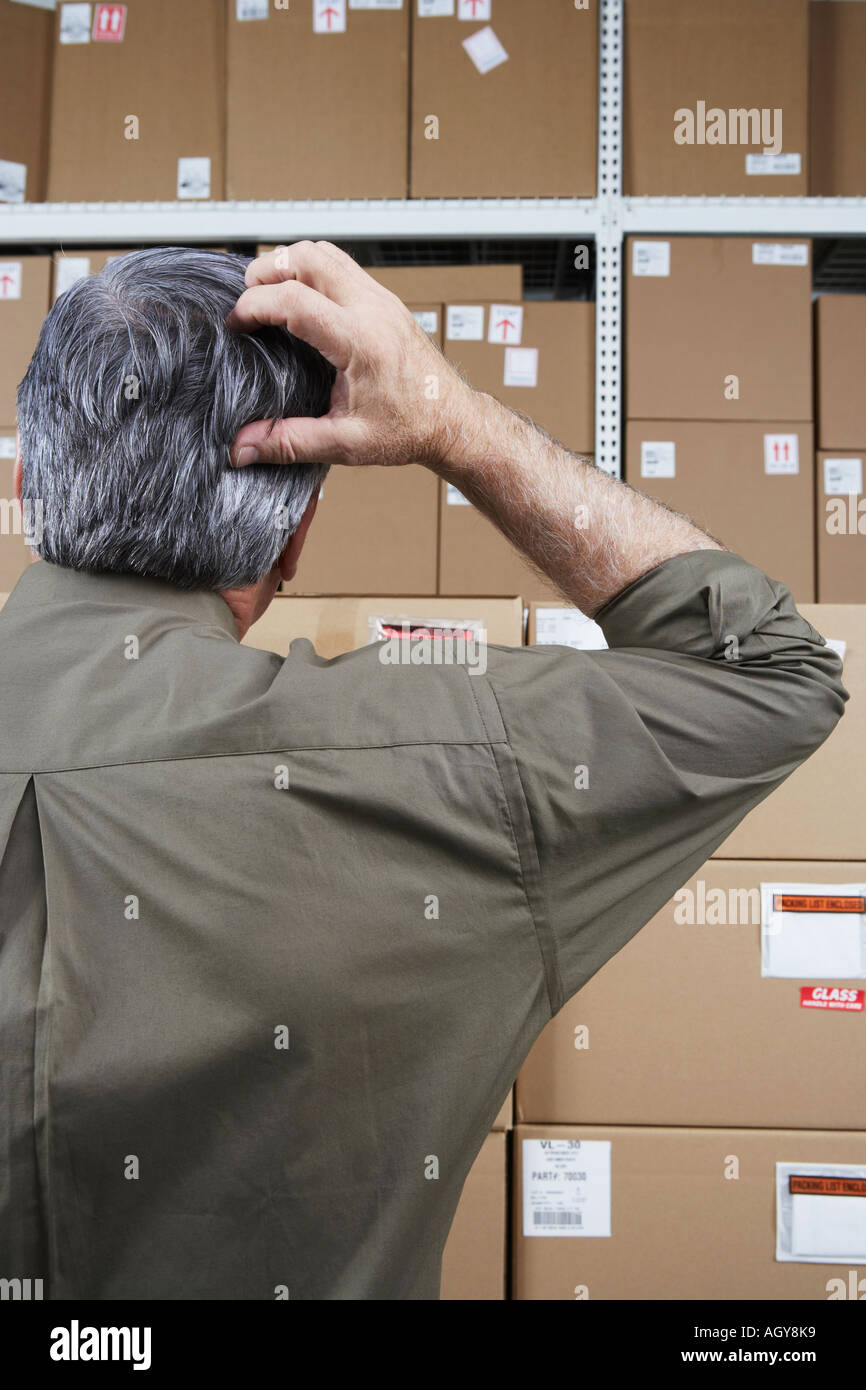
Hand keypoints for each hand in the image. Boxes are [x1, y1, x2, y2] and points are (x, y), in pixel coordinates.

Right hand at [227, 241, 473, 469]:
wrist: (452, 421)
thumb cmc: (410, 430)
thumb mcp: (347, 443)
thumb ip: (292, 443)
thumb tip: (244, 447)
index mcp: (361, 341)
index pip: (294, 299)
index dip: (253, 306)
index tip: (236, 324)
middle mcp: (372, 309)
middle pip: (306, 256)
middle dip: (266, 271)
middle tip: (248, 302)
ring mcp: (381, 299)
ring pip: (324, 252)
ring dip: (289, 264)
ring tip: (269, 296)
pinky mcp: (384, 300)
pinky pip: (341, 265)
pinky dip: (312, 270)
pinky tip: (300, 300)